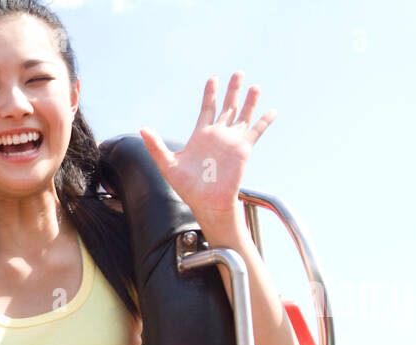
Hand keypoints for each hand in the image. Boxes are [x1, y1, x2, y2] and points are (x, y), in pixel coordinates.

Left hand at [140, 73, 273, 227]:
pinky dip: (264, 121)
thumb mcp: (168, 164)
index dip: (210, 93)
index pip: (207, 108)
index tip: (213, 78)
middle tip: (238, 72)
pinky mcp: (243, 150)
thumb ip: (156, 146)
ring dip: (250, 101)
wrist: (206, 202)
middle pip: (228, 106)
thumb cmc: (187, 187)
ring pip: (243, 115)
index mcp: (201, 135)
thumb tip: (143, 129)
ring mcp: (232, 141)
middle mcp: (218, 135)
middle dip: (232, 89)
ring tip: (255, 86)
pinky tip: (272, 111)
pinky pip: (256, 132)